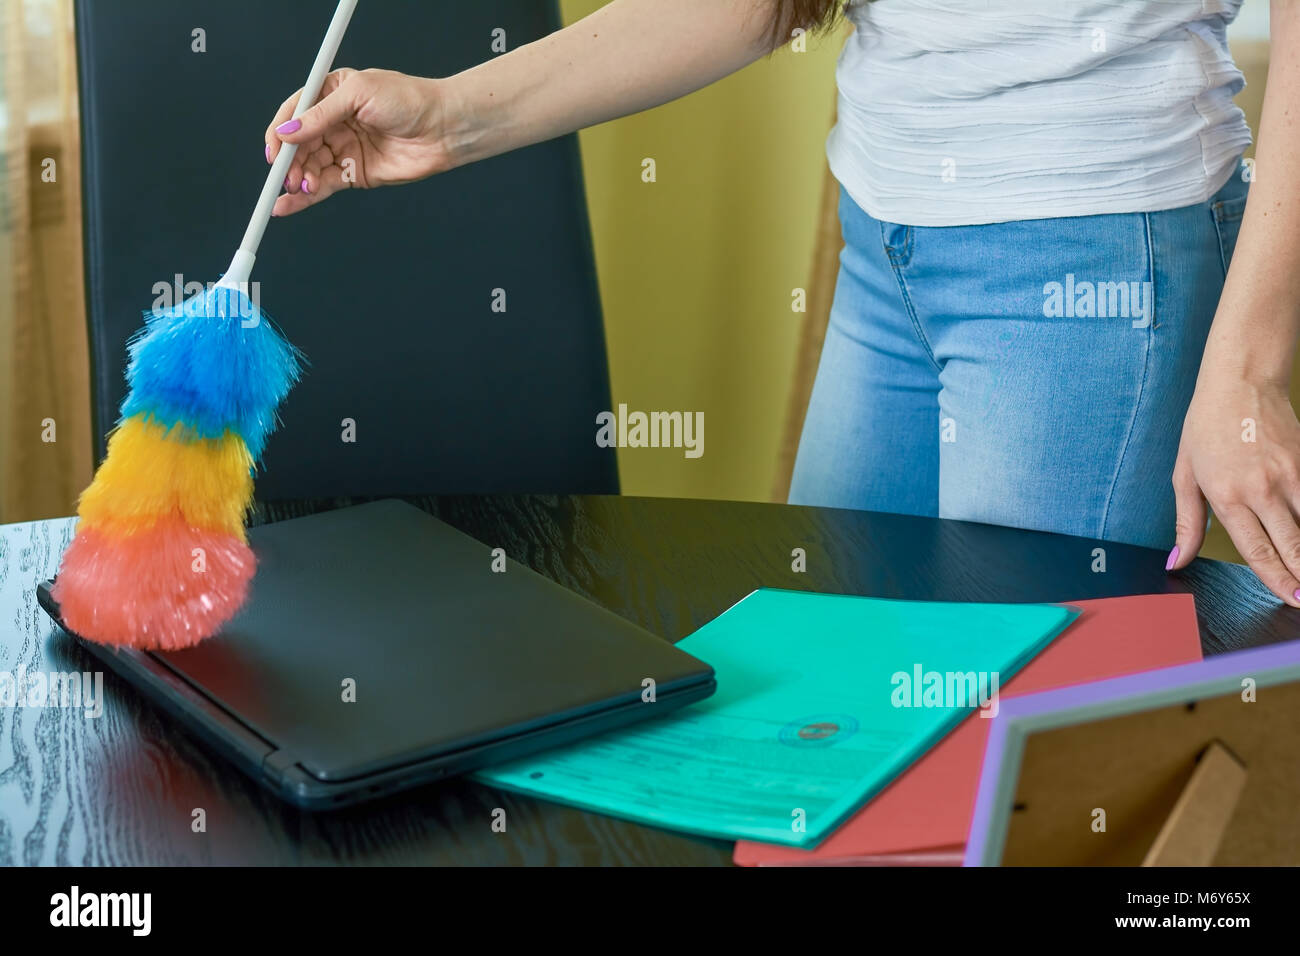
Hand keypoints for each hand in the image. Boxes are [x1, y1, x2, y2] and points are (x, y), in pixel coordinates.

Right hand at [264, 68, 450, 215]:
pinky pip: (324, 185)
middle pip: (298, 144)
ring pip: (309, 167)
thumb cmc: (408, 100)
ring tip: (299, 186)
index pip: (294, 112)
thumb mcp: (359, 95)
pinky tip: (288, 204)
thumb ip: (320, 115)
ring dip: (298, 179)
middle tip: (285, 175)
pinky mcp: (356, 174)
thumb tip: (287, 132)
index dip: (280, 131)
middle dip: (289, 161)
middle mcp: (334, 121)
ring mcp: (344, 149)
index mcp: (331, 93)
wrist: (444, 128)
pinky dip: (306, 197)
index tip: (274, 149)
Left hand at [1170, 369, 1299, 605]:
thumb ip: (1186, 522)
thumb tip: (1176, 561)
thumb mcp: (1184, 474)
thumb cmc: (1206, 426)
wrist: (1241, 383)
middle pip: (1293, 545)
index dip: (1276, 579)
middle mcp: (1263, 489)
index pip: (1257, 550)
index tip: (1291, 599)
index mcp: (1228, 496)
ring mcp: (1292, 475)